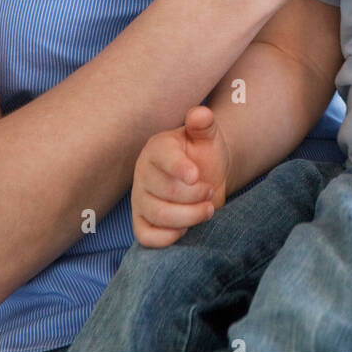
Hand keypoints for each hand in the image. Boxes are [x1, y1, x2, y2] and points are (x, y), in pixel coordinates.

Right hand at [131, 107, 231, 247]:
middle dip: (194, 196)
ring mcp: (140, 199)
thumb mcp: (207, 136)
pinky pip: (146, 236)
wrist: (205, 177)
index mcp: (157, 148)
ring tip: (207, 209)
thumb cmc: (204, 154)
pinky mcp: (141, 221)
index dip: (179, 168)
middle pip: (164, 192)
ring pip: (158, 215)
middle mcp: (143, 173)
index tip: (197, 176)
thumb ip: (203, 124)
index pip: (162, 158)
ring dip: (189, 216)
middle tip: (211, 191)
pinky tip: (186, 228)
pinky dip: (167, 237)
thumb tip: (200, 113)